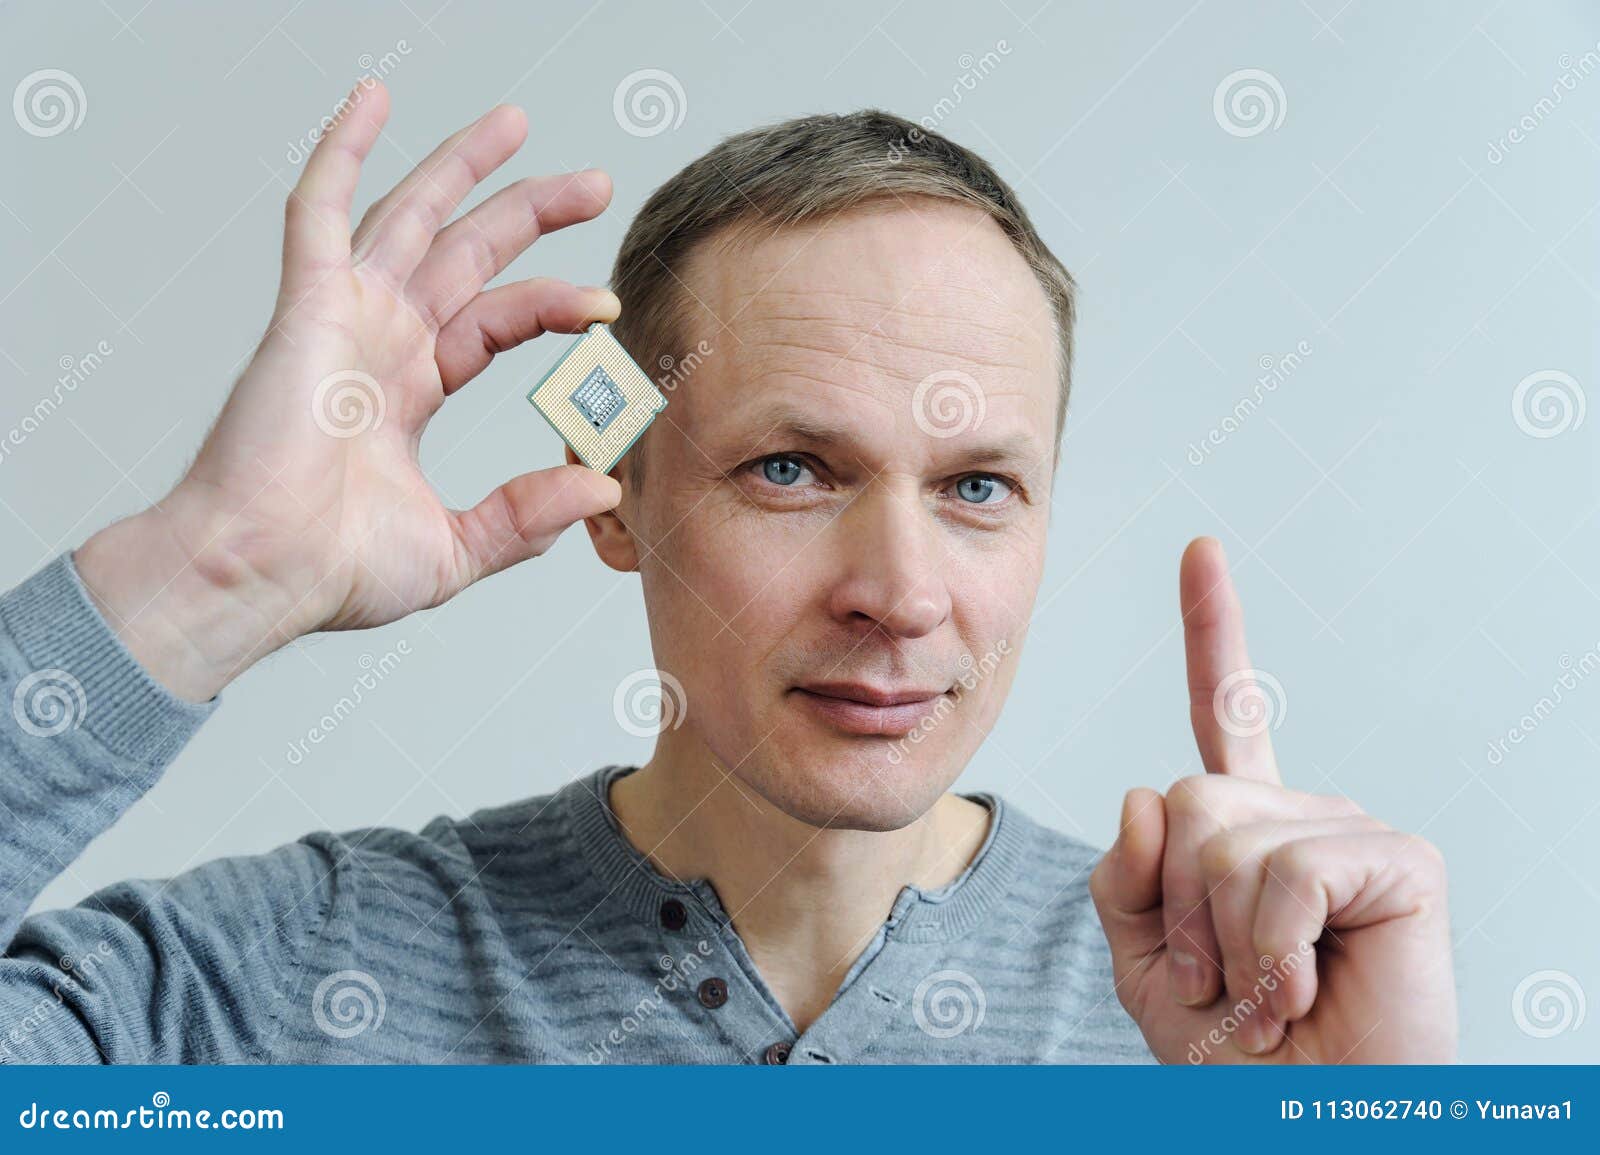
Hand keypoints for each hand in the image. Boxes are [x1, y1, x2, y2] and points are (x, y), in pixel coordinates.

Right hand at [76, 81, 622, 700]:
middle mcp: (380, 342)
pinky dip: (342, 151)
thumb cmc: (330, 569)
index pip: (495, 321)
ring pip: (410, 214)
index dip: (552, 304)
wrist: (261, 572)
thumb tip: (602, 489)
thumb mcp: (457, 548)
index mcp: (409, 389)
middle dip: (529, 211)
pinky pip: (321, 210)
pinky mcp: (307, 305)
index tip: (608, 307)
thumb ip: (527, 517)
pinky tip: (371, 100)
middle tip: (593, 184)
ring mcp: (343, 317)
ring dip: (461, 166)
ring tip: (517, 123)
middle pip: (467, 252)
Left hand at [1089, 537, 1457, 1062]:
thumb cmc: (1233, 1049)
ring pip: (1220, 834)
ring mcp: (1349, 830)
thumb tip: (1142, 798)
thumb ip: (1122, 879)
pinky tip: (1302, 987)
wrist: (1292, 1117)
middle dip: (1178, 907)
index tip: (1201, 551)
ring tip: (1267, 989)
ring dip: (1223, 940)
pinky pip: (1285, 871)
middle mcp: (1298, 814)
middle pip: (1183, 799)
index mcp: (1241, 826)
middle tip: (1223, 976)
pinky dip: (1273, 949)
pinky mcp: (1397, 859)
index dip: (1212, 632)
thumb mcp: (1142, 961)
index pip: (1222, 714)